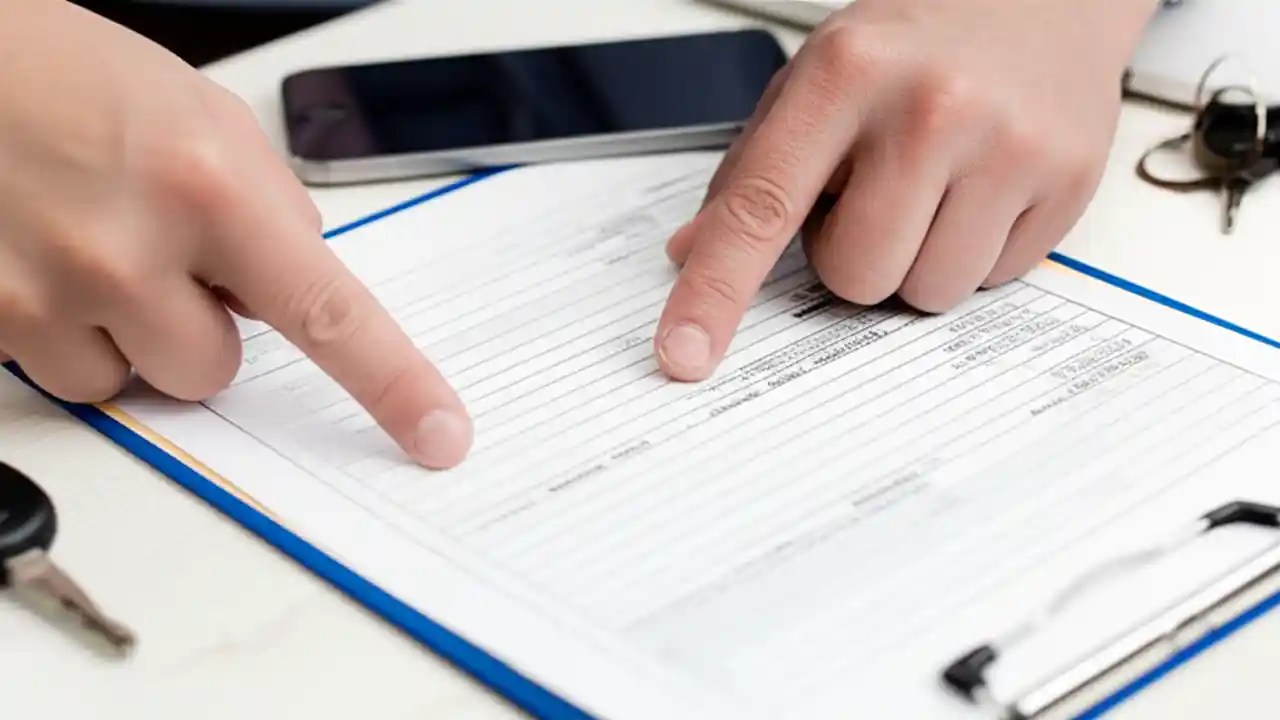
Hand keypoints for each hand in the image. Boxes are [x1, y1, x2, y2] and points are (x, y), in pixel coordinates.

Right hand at [0, 1, 469, 467]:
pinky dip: (70, 335)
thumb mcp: (205, 119)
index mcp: (211, 188)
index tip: (437, 434)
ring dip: (133, 335)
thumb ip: (271, 209)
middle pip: (218, 370)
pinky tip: (50, 261)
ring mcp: (52, 293)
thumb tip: (306, 284)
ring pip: (138, 383)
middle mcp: (131, 249)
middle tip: (159, 250)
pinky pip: (69, 378)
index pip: (329, 312)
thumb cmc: (72, 76)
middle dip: (201, 324)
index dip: (394, 383)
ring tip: (91, 245)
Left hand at [654, 0, 1157, 380]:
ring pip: (926, 293)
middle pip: (853, 277)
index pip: (761, 207)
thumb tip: (694, 251)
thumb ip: (753, 169)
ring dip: (917, 261)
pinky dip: (977, 252)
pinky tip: (982, 187)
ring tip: (934, 187)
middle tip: (876, 193)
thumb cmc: (917, 40)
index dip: (715, 291)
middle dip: (852, 255)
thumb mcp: (817, 77)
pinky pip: (994, 282)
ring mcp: (1007, 145)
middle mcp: (928, 108)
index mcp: (844, 75)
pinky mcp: (1068, 179)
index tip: (683, 353)